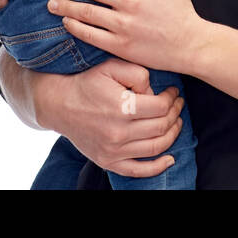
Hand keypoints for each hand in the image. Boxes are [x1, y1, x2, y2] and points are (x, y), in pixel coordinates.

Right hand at [0, 52, 183, 177]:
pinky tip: (170, 159)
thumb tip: (155, 92)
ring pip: (155, 147)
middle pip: (162, 127)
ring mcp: (113, 150)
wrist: (59, 104)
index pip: (161, 107)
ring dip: (172, 135)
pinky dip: (157, 167)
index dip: (171, 98)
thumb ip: (138, 73)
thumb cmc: (88, 83)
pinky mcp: (107, 161)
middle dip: (175, 114)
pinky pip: (138, 171)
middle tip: (178, 104)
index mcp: (122, 107)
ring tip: (176, 122)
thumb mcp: (112, 66)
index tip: (172, 91)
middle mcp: (118, 132)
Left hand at [44, 0, 208, 74]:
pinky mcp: (120, 45)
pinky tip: (66, 22)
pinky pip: (91, 35)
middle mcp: (128, 2)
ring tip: (50, 1)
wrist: (190, 44)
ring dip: (65, 5)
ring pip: (85, 12)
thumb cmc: (180, 9)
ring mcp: (122, 25)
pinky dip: (75, 27)